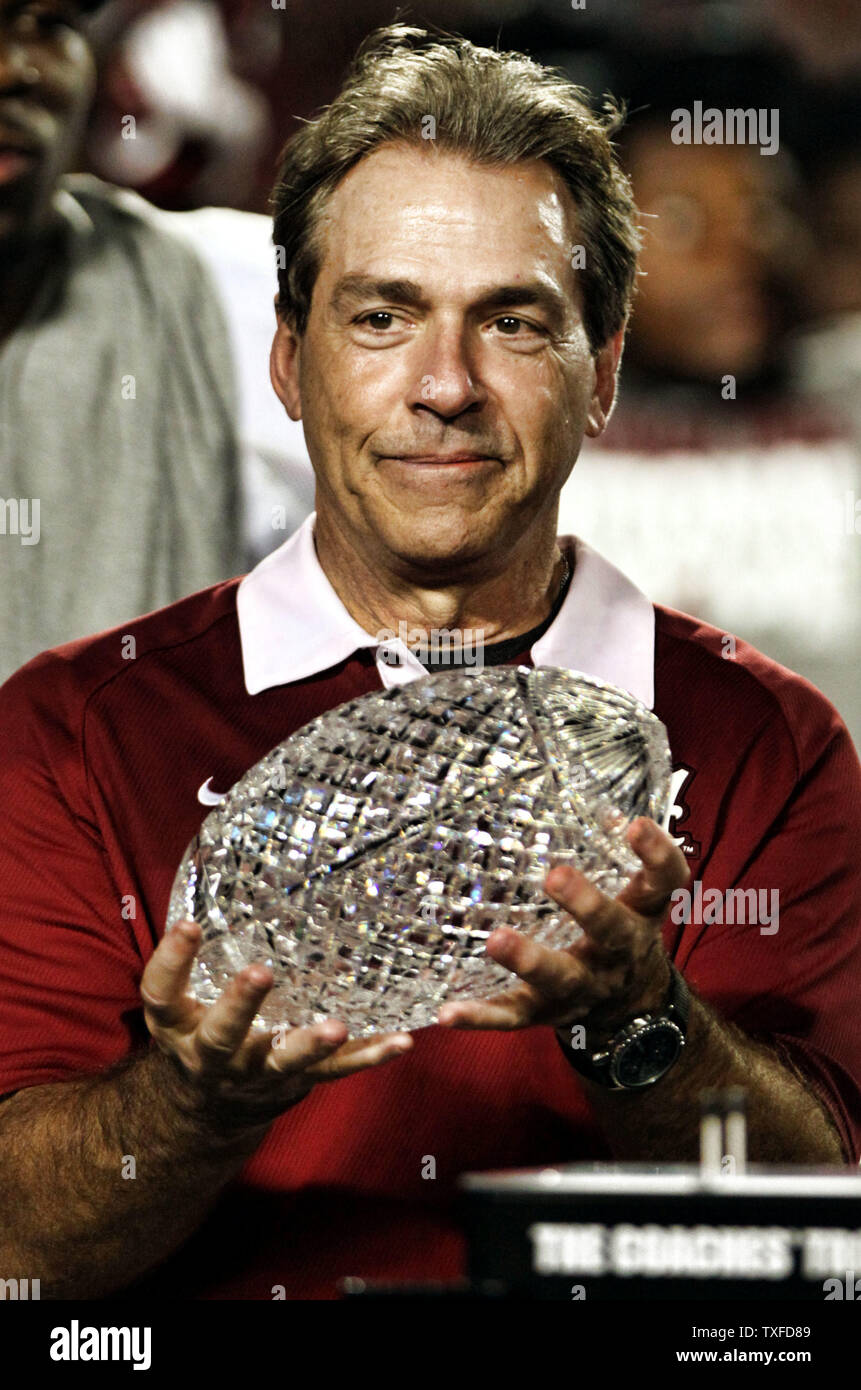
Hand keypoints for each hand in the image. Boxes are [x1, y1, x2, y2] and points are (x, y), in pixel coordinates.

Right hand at [140, 920, 412, 1133]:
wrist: (211, 1109)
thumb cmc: (201, 1028)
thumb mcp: (184, 998)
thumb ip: (203, 954)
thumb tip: (241, 872)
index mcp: (179, 1025)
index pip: (162, 993)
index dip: (172, 960)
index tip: (190, 924)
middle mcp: (212, 1055)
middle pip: (222, 1034)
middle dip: (240, 1004)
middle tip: (260, 972)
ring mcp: (256, 1074)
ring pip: (283, 1061)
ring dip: (310, 1044)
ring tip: (337, 1026)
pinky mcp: (298, 1082)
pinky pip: (337, 1072)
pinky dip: (371, 1056)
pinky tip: (402, 1041)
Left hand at [436, 817, 689, 1038]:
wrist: (629, 1013)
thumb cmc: (621, 933)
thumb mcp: (636, 898)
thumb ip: (619, 855)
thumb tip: (605, 810)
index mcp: (641, 915)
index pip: (663, 883)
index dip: (656, 856)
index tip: (636, 824)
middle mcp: (618, 954)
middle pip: (610, 932)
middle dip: (586, 906)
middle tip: (556, 876)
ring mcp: (582, 988)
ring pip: (559, 978)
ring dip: (528, 960)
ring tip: (496, 940)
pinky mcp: (544, 1013)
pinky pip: (511, 1016)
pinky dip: (479, 1017)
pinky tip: (446, 1013)